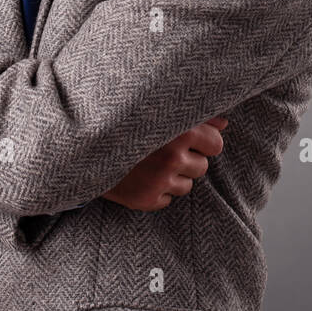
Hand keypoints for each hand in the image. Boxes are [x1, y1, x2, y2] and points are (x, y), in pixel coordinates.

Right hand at [100, 116, 228, 211]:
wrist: (86, 146)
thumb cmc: (129, 123)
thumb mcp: (162, 111)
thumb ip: (197, 116)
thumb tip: (225, 123)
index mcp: (180, 129)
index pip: (216, 144)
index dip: (203, 143)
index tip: (187, 139)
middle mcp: (172, 156)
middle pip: (202, 167)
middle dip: (188, 160)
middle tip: (163, 150)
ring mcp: (159, 180)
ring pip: (187, 185)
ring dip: (174, 177)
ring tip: (151, 163)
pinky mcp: (147, 199)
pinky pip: (167, 200)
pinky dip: (158, 191)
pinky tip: (141, 177)